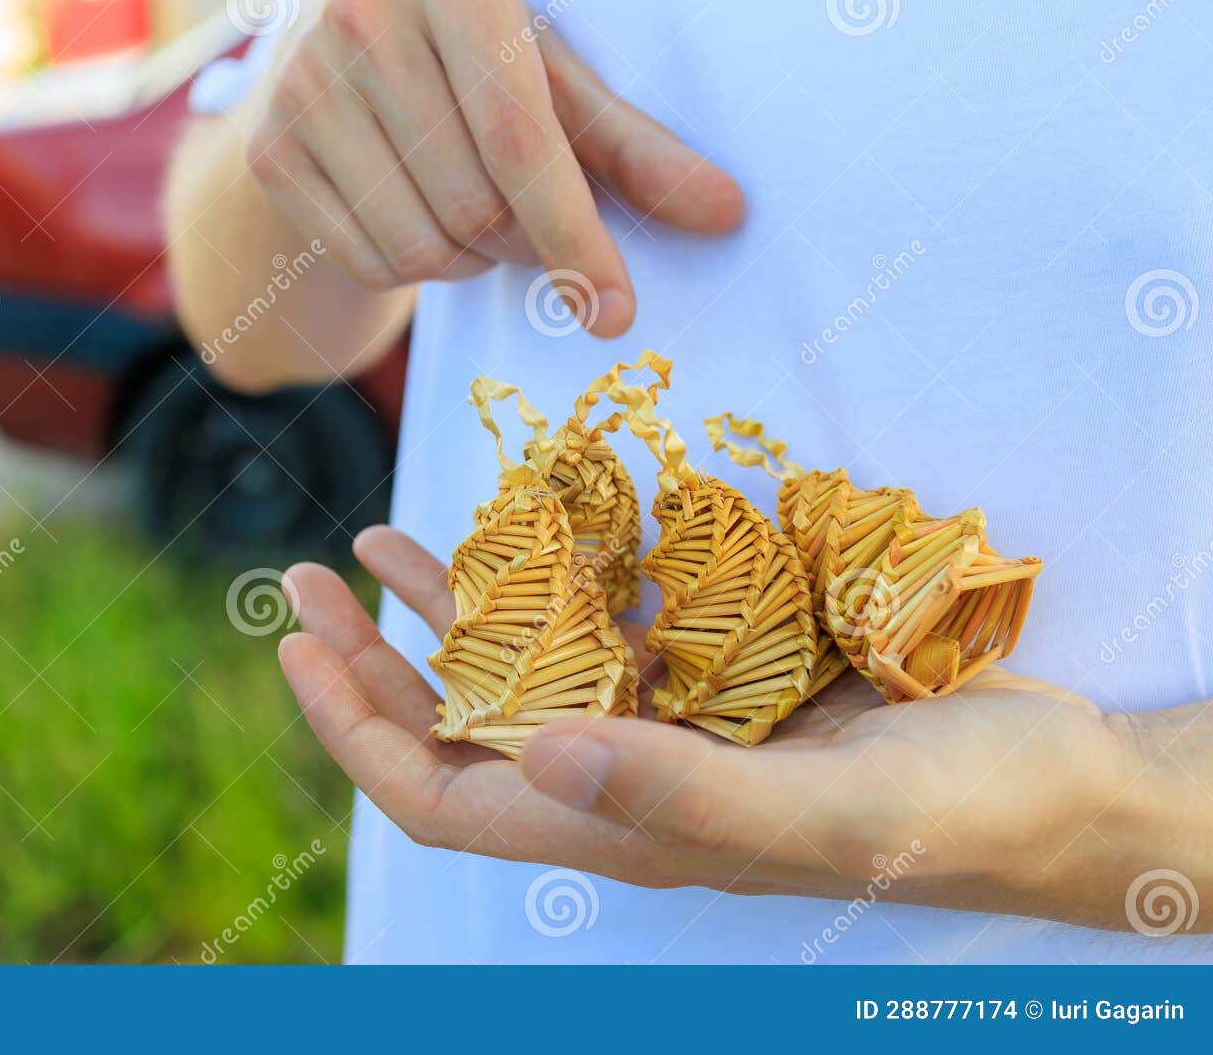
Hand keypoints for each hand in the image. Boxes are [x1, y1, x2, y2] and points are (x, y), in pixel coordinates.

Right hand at [241, 0, 743, 337]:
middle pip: (477, 203)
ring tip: (472, 206)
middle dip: (524, 241)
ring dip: (473, 259)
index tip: (614, 310)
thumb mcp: (552, 81)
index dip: (576, 233)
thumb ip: (633, 149)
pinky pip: (374, 262)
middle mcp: (363, 11)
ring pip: (425, 245)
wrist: (329, 55)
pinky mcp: (268, 150)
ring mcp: (301, 82)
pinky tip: (416, 213)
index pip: (521, 135)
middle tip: (532, 221)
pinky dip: (417, 267)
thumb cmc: (470, 64)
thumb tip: (727, 213)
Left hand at [277, 527, 1202, 932]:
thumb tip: (528, 758)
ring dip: (441, 614)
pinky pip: (596, 622)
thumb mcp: (815, 810)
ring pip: (515, 669)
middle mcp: (618, 777)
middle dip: (371, 663)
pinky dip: (546, 576)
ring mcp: (660, 724)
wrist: (1048, 782)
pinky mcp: (709, 676)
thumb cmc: (943, 812)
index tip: (301, 652)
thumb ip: (674, 790)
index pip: (443, 797)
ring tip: (374, 545)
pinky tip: (513, 524)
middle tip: (307, 585)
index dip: (358, 733)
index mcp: (618, 825)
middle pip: (455, 729)